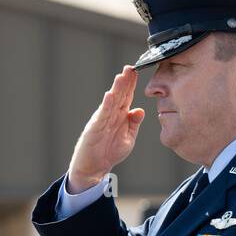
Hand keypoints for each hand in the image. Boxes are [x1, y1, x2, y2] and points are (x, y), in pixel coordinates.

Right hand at [66, 65, 146, 192]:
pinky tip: (110, 95)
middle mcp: (111, 115)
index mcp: (120, 116)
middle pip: (119, 95)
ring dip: (116, 89)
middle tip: (131, 68)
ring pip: (111, 102)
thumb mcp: (128, 138)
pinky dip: (106, 105)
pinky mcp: (95, 128)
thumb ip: (134, 124)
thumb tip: (140, 110)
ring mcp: (102, 120)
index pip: (127, 97)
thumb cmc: (110, 152)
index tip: (137, 71)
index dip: (131, 85)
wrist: (94, 167)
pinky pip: (102, 115)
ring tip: (121, 76)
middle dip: (125, 81)